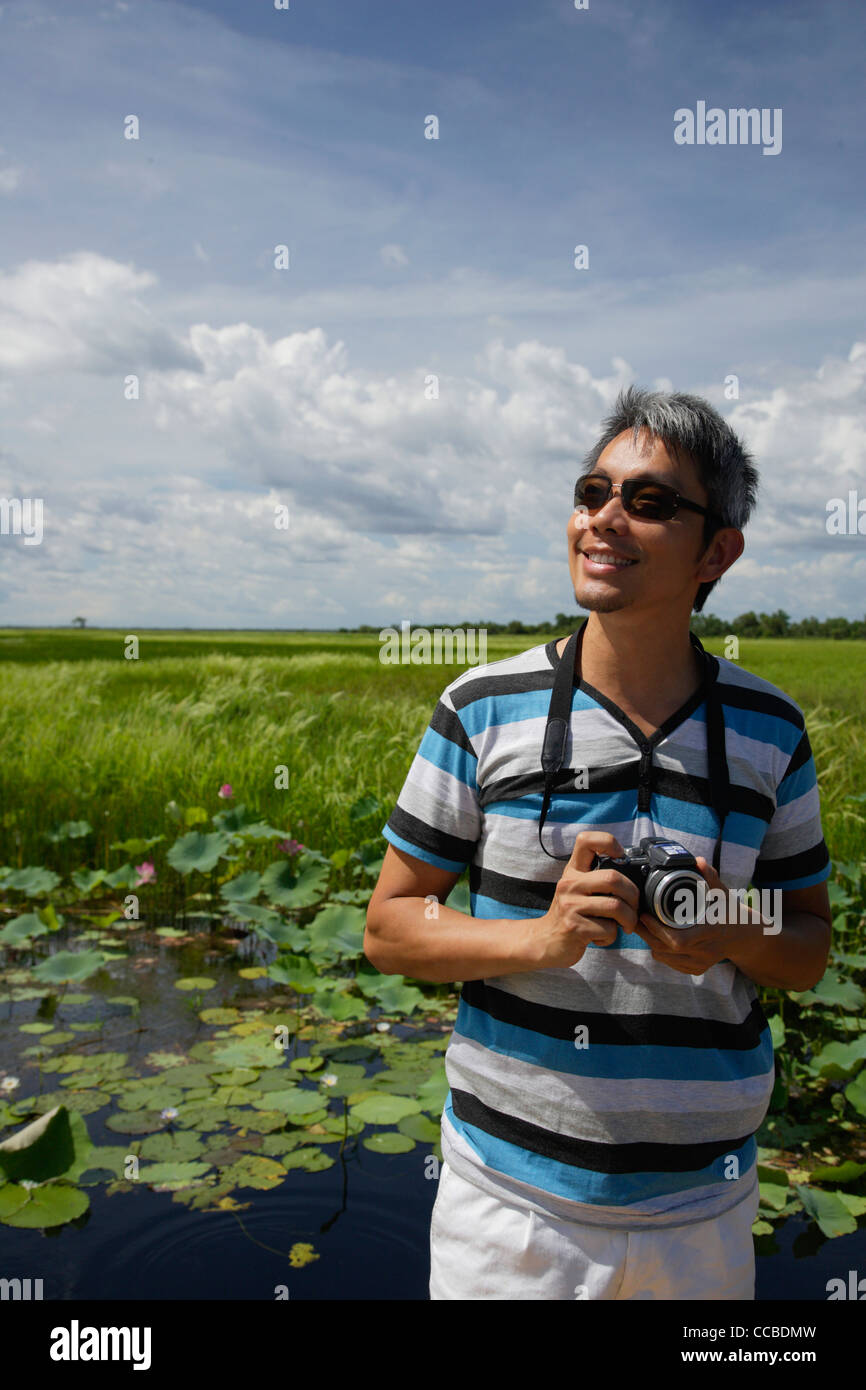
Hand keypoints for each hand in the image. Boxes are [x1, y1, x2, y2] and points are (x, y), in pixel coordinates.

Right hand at [522, 830, 640, 969]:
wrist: (546, 941)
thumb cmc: (570, 915)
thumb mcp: (578, 890)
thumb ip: (597, 879)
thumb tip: (632, 877)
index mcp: (573, 871)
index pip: (586, 840)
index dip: (608, 842)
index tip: (621, 857)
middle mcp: (569, 884)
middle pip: (613, 878)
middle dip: (633, 895)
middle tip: (633, 907)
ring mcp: (570, 905)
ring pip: (615, 906)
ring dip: (628, 919)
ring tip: (625, 925)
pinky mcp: (574, 928)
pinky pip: (608, 929)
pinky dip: (613, 937)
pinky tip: (603, 937)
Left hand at [630, 856, 744, 975]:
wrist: (744, 937)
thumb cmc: (730, 911)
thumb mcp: (723, 893)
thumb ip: (710, 877)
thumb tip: (698, 862)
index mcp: (711, 932)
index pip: (678, 940)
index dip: (657, 929)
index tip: (644, 914)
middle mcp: (706, 952)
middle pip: (665, 949)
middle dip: (646, 933)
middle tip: (636, 916)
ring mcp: (700, 963)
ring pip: (664, 957)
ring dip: (650, 941)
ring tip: (642, 924)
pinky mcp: (696, 969)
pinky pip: (669, 963)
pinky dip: (659, 950)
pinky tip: (655, 937)